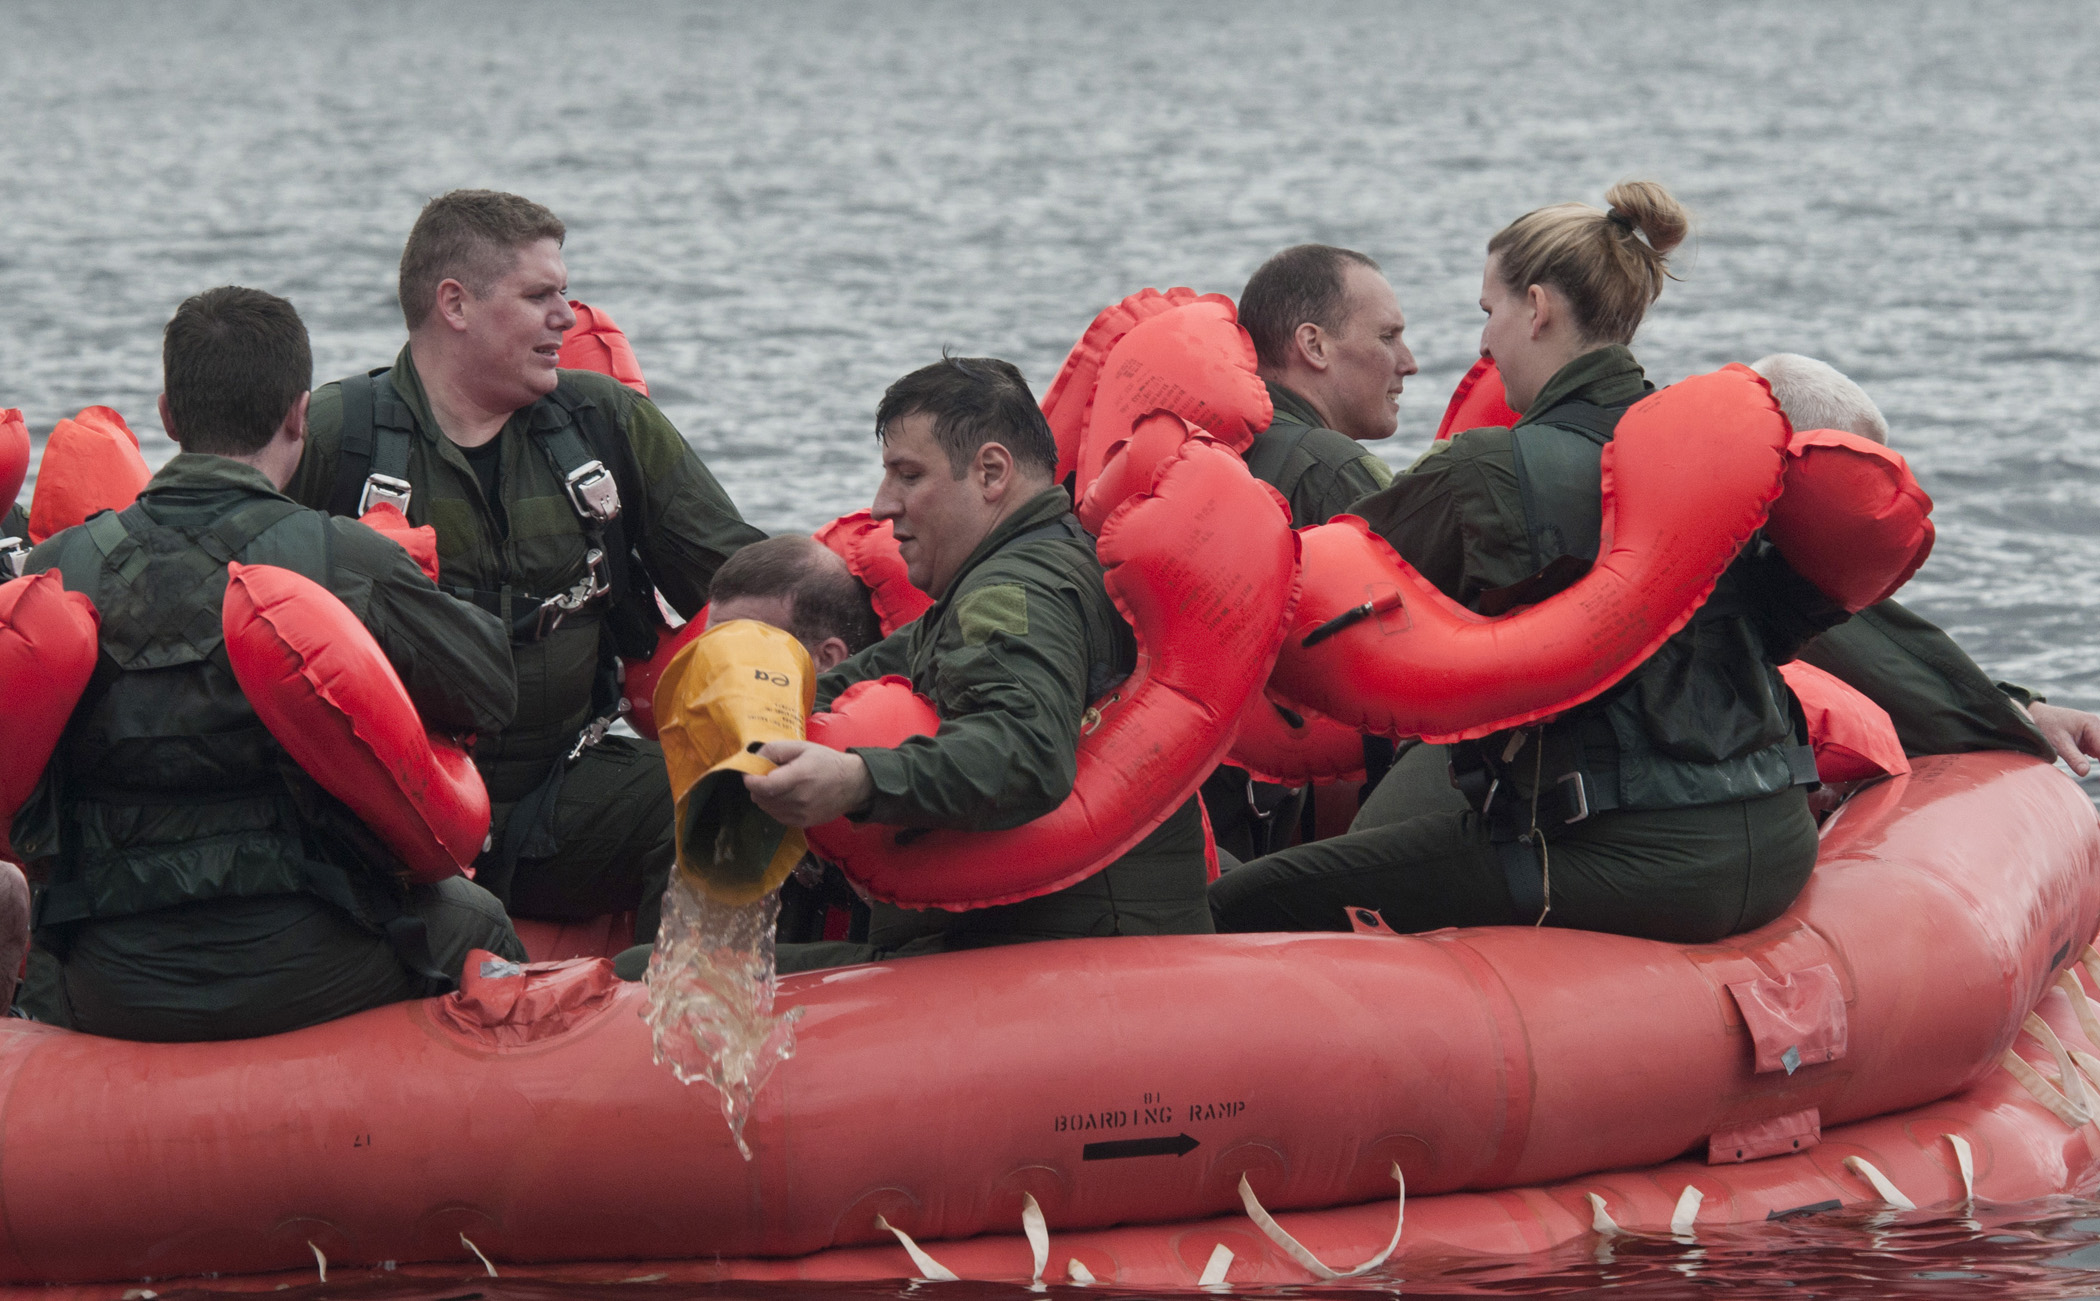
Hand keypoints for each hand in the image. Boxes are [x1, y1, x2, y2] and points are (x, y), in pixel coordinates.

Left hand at [743, 740, 874, 826]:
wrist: (853, 784)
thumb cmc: (826, 762)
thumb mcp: (802, 747)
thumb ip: (776, 749)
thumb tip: (754, 757)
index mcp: (799, 776)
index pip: (764, 786)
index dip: (751, 781)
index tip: (750, 774)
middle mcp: (799, 798)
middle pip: (762, 799)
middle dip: (757, 787)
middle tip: (765, 777)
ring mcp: (802, 814)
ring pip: (767, 809)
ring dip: (765, 798)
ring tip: (776, 786)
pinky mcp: (803, 823)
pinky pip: (777, 816)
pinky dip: (774, 807)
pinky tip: (784, 797)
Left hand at [2027, 702, 2099, 776]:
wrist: (2035, 717)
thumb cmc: (2046, 726)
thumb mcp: (2058, 743)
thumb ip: (2073, 758)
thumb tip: (2085, 772)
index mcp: (2092, 724)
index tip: (2095, 770)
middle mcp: (2096, 727)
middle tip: (2089, 773)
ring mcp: (2094, 734)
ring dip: (2099, 761)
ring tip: (2084, 769)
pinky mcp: (2089, 740)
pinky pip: (2098, 752)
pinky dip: (2096, 760)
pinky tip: (2086, 768)